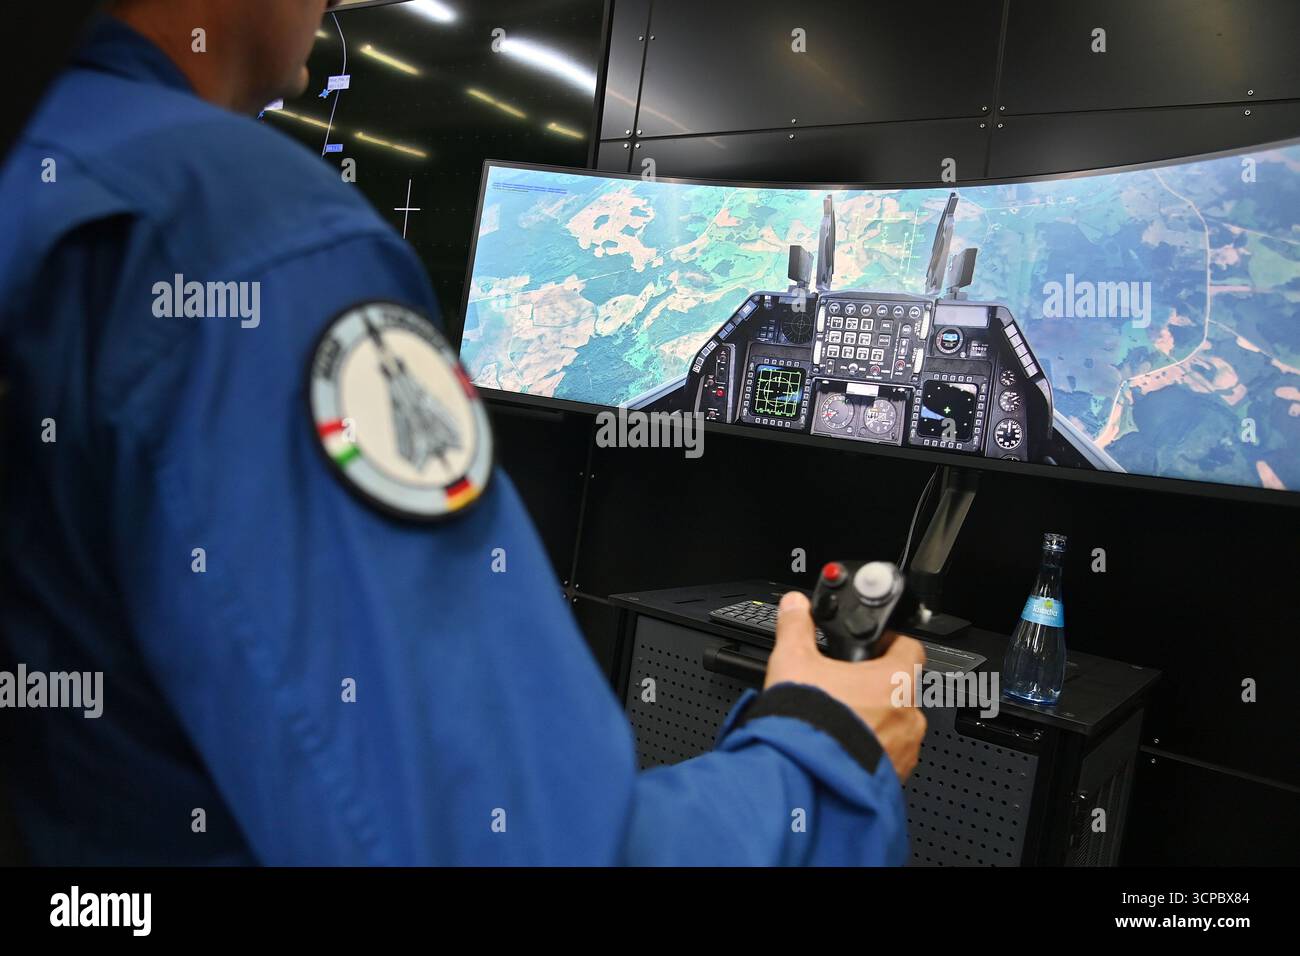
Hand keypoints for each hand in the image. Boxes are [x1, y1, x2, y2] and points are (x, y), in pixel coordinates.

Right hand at [765, 591, 926, 781]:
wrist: (804, 777)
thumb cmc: (808, 722)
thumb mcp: (793, 660)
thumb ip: (796, 627)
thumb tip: (795, 606)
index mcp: (894, 679)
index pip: (909, 648)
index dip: (891, 642)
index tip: (874, 645)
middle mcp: (909, 715)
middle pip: (900, 689)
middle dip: (875, 687)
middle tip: (845, 688)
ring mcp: (905, 749)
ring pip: (896, 726)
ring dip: (875, 723)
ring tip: (840, 723)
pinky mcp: (896, 778)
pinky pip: (889, 758)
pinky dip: (870, 752)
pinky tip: (842, 749)